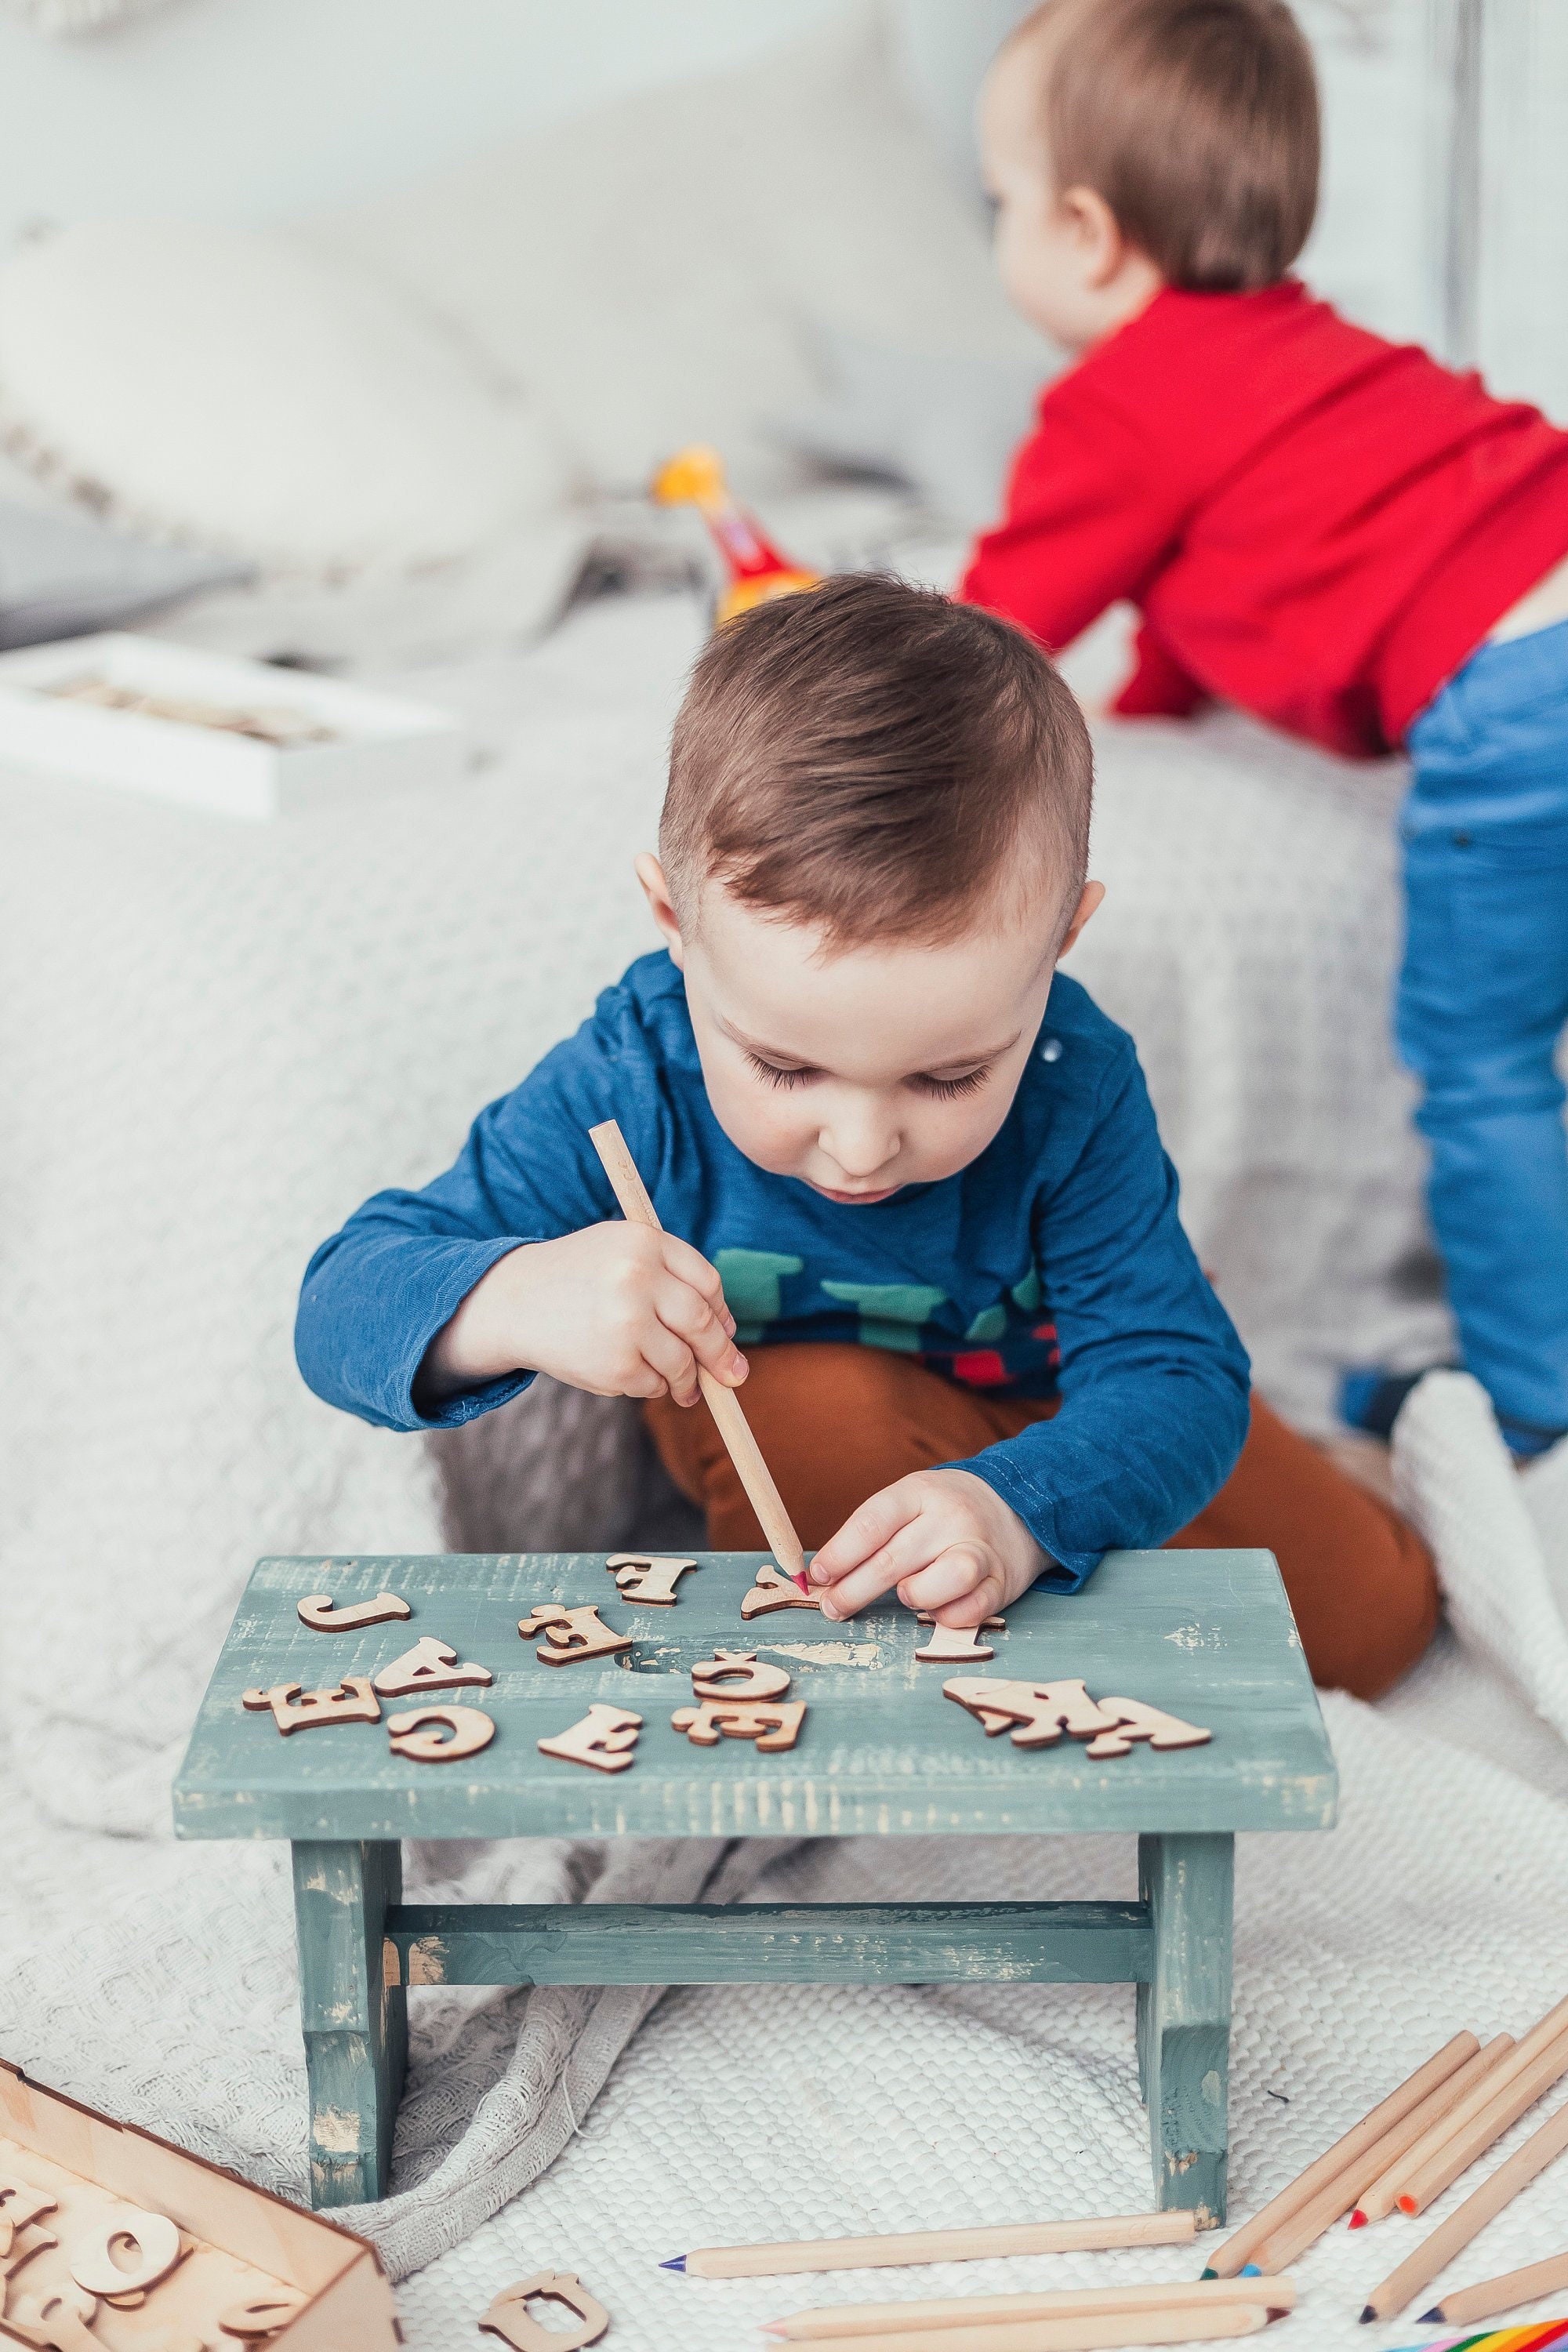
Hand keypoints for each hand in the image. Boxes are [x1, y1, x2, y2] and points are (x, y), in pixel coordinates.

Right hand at [419, 1224, 744, 1406]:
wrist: (513, 1302)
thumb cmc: (577, 1277)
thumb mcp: (619, 1249)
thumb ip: (671, 1275)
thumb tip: (727, 1330)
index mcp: (645, 1242)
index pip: (707, 1283)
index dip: (721, 1312)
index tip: (725, 1330)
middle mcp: (638, 1277)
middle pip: (702, 1323)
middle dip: (722, 1355)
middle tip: (732, 1375)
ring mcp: (627, 1321)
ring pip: (683, 1361)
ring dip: (687, 1380)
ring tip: (684, 1387)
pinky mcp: (615, 1362)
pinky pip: (653, 1384)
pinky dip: (652, 1387)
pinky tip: (635, 1377)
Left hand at [809, 1467, 1045, 1624]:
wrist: (1014, 1508)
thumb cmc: (942, 1513)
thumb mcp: (909, 1503)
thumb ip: (871, 1535)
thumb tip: (823, 1578)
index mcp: (919, 1492)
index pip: (871, 1524)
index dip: (838, 1555)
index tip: (816, 1577)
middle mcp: (951, 1517)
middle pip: (893, 1560)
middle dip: (853, 1591)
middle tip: (832, 1608)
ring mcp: (980, 1548)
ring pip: (944, 1579)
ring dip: (913, 1595)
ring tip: (903, 1595)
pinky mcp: (1001, 1581)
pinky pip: (971, 1609)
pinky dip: (947, 1616)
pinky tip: (936, 1609)